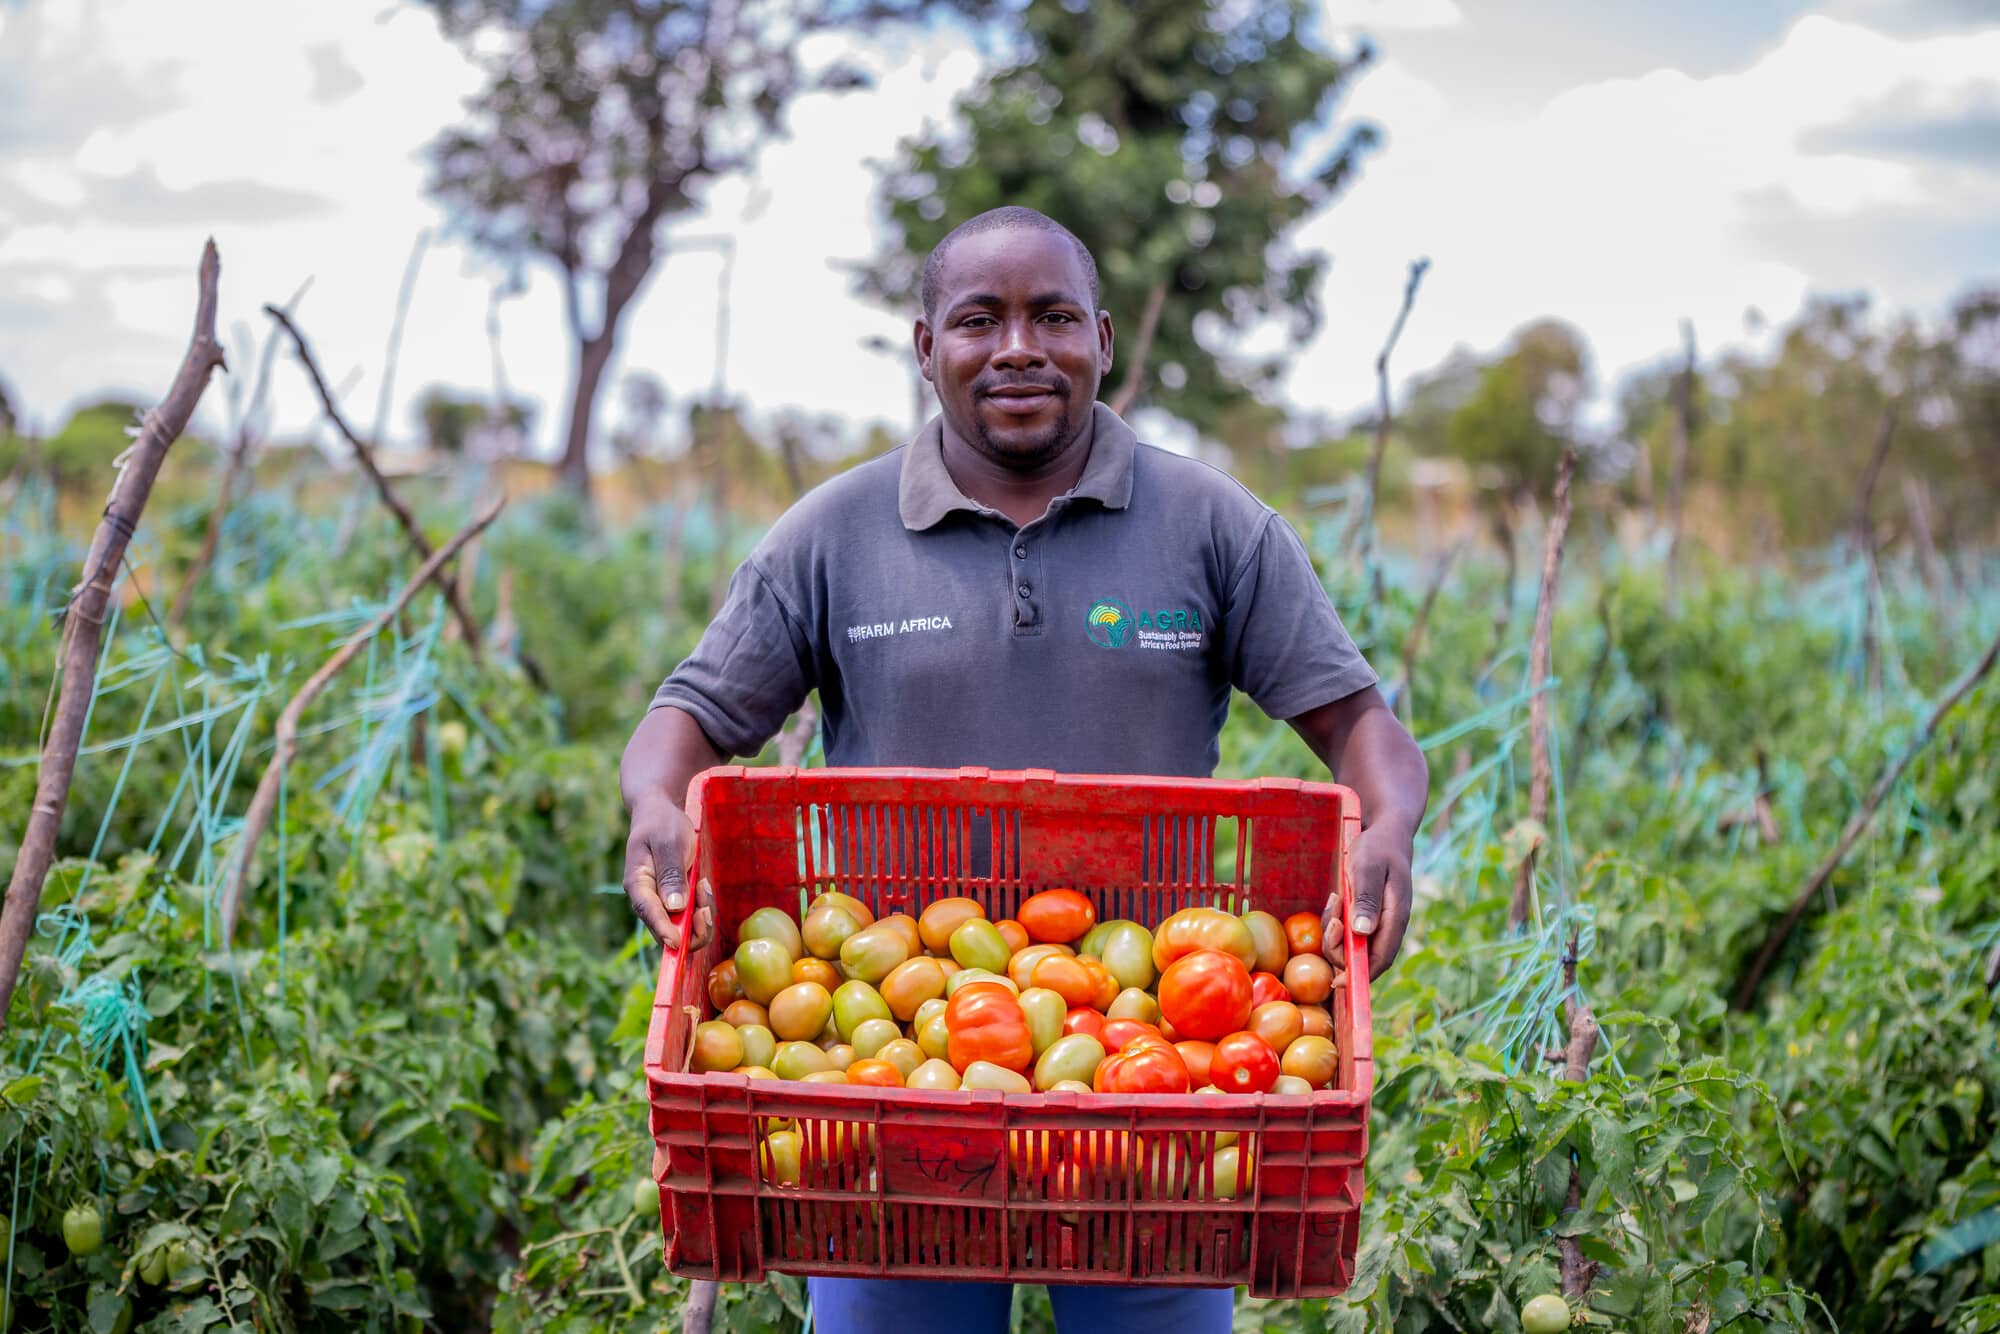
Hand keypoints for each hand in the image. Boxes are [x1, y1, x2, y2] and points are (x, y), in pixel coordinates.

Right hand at [624, 791, 713, 951]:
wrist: (659, 812)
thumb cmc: (662, 824)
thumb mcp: (669, 843)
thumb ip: (671, 874)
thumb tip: (674, 907)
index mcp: (637, 883)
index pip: (648, 912)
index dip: (663, 930)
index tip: (677, 943)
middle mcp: (646, 897)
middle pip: (665, 928)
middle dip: (690, 927)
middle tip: (706, 909)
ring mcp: (659, 900)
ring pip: (680, 925)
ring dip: (698, 916)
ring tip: (704, 887)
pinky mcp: (672, 899)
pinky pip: (688, 915)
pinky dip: (700, 906)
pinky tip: (703, 886)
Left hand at [1325, 818, 1413, 980]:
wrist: (1386, 831)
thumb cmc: (1378, 847)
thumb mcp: (1368, 868)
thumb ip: (1366, 899)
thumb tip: (1362, 933)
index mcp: (1396, 918)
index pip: (1380, 960)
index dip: (1359, 976)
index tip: (1336, 982)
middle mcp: (1390, 925)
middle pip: (1363, 957)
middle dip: (1339, 947)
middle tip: (1331, 919)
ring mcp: (1380, 922)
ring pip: (1352, 945)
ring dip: (1335, 931)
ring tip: (1335, 900)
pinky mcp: (1368, 916)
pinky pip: (1349, 931)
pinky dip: (1336, 922)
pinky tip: (1336, 899)